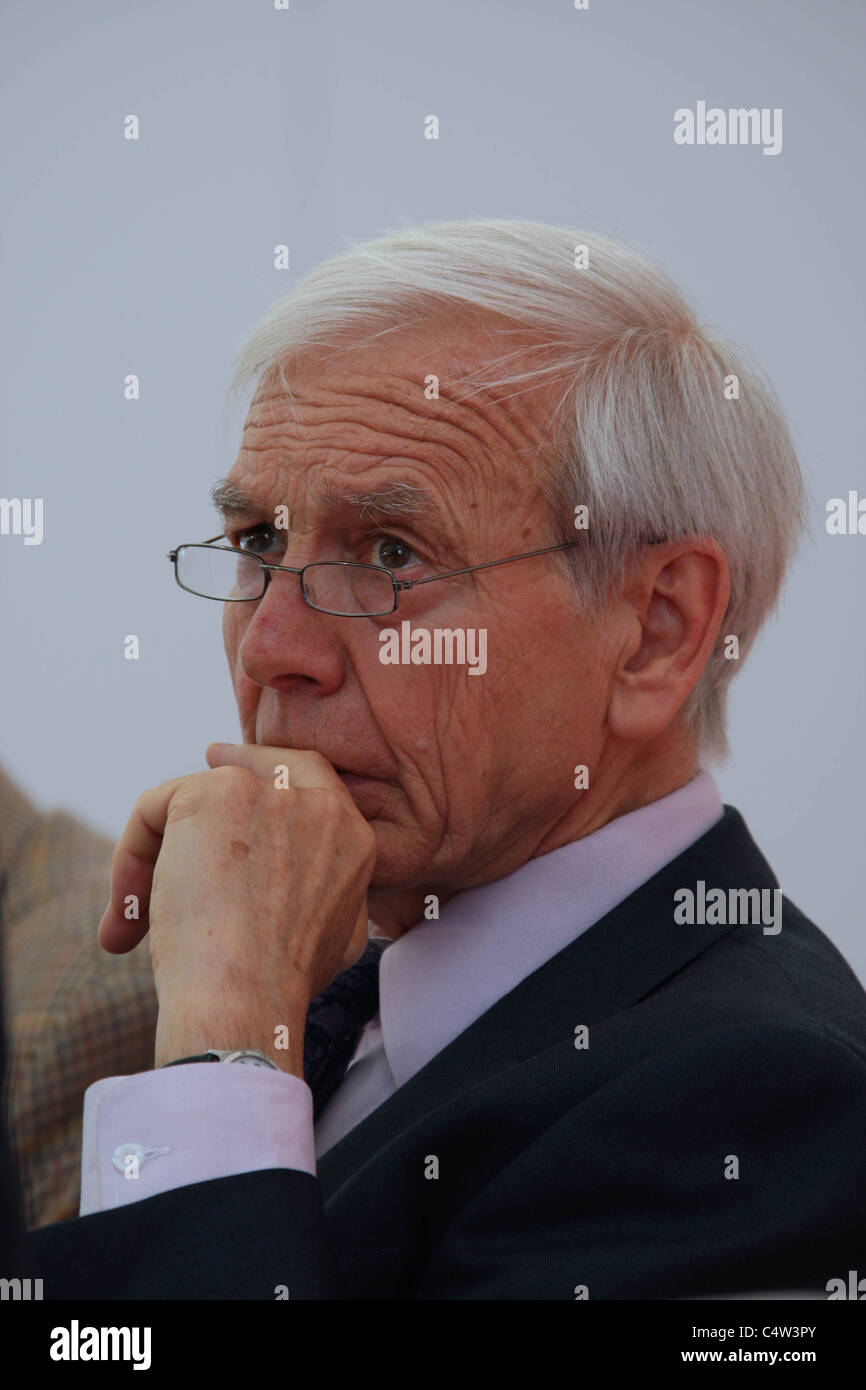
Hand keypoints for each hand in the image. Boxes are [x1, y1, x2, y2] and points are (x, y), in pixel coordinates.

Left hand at [97, 744, 377, 1074]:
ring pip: (198, 796)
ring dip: (162, 851)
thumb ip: (328, 898)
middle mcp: (317, 805)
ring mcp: (268, 794)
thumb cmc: (280, 988)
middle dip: (230, 765)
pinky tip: (127, 911)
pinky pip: (155, 808)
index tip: (234, 771)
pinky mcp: (215, 793)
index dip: (271, 774)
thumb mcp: (339, 939)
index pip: (313, 782)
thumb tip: (303, 896)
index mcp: (352, 838)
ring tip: (137, 917)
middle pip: (261, 768)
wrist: (247, 998)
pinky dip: (131, 855)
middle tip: (195, 776)